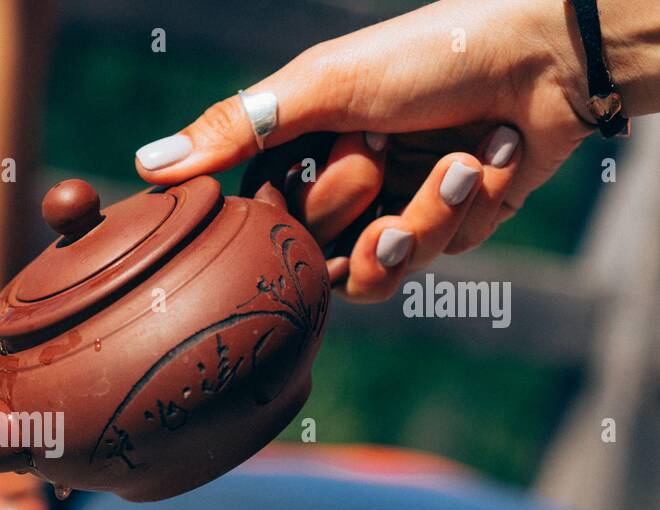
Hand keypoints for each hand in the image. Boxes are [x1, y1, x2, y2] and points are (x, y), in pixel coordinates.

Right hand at [134, 0, 595, 300]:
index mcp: (301, 152)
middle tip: (388, 143)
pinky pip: (437, 258)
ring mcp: (393, 213)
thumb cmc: (427, 55)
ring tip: (463, 161)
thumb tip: (145, 167)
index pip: (264, 224)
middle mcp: (341, 189)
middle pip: (318, 257)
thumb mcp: (321, 85)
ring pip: (378, 272)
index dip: (293, 207)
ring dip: (425, 215)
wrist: (545, 57)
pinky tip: (493, 155)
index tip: (329, 158)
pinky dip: (468, 207)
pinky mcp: (448, 230)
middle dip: (361, 204)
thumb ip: (236, 130)